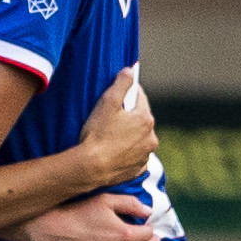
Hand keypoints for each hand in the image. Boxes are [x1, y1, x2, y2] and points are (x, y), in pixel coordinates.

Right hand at [68, 62, 156, 186]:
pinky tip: (113, 151)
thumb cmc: (97, 134)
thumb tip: (130, 71)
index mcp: (145, 119)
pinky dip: (127, 152)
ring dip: (129, 134)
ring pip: (138, 138)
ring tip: (110, 136)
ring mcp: (145, 155)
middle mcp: (151, 138)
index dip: (127, 94)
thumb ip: (121, 84)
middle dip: (128, 116)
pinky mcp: (138, 169)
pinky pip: (135, 155)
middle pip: (140, 119)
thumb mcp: (107, 102)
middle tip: (109, 118)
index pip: (140, 97)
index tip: (116, 96)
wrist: (90, 168)